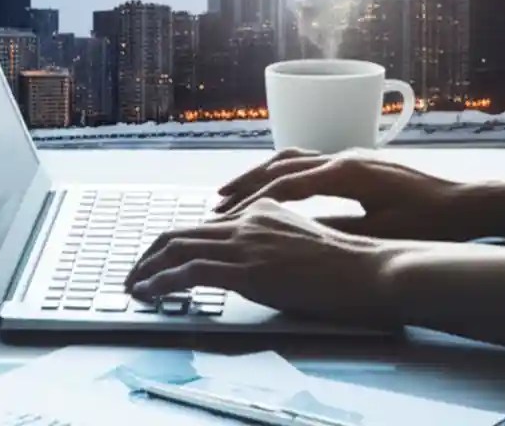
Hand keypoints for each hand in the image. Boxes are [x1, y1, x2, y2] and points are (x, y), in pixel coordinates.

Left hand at [124, 200, 403, 325]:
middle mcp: (247, 221)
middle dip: (150, 253)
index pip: (204, 226)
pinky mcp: (246, 268)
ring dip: (147, 268)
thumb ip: (272, 247)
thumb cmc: (349, 267)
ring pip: (177, 247)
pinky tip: (148, 292)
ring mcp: (245, 243)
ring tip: (132, 285)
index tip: (157, 259)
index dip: (175, 243)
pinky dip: (161, 281)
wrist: (371, 270)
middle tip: (134, 273)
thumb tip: (252, 266)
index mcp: (261, 212)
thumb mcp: (303, 247)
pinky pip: (189, 271)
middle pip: (181, 232)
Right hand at [213, 150, 472, 240]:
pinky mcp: (355, 163)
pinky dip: (281, 173)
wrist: (468, 203)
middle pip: (280, 164)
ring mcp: (348, 157)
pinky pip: (306, 162)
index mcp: (345, 173)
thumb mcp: (380, 233)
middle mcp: (342, 157)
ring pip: (291, 158)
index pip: (285, 184)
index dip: (252, 202)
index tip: (226, 217)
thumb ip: (333, 232)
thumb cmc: (432, 222)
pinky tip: (271, 188)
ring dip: (259, 174)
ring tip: (233, 192)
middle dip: (244, 184)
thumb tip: (290, 236)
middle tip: (215, 202)